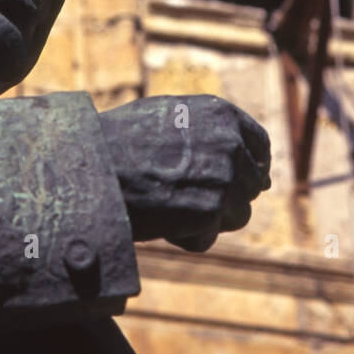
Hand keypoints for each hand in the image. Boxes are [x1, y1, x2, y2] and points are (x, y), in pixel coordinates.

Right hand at [99, 94, 270, 252]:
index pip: (260, 146)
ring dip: (209, 219)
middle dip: (225, 196)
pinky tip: (161, 223)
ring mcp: (224, 178)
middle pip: (250, 184)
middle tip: (185, 199)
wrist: (94, 167)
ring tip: (170, 209)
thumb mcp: (169, 116)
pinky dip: (187, 238)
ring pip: (237, 214)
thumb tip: (253, 159)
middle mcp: (230, 143)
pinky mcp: (211, 212)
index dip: (250, 166)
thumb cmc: (121, 141)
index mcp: (222, 115)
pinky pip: (208, 237)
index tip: (234, 182)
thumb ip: (210, 130)